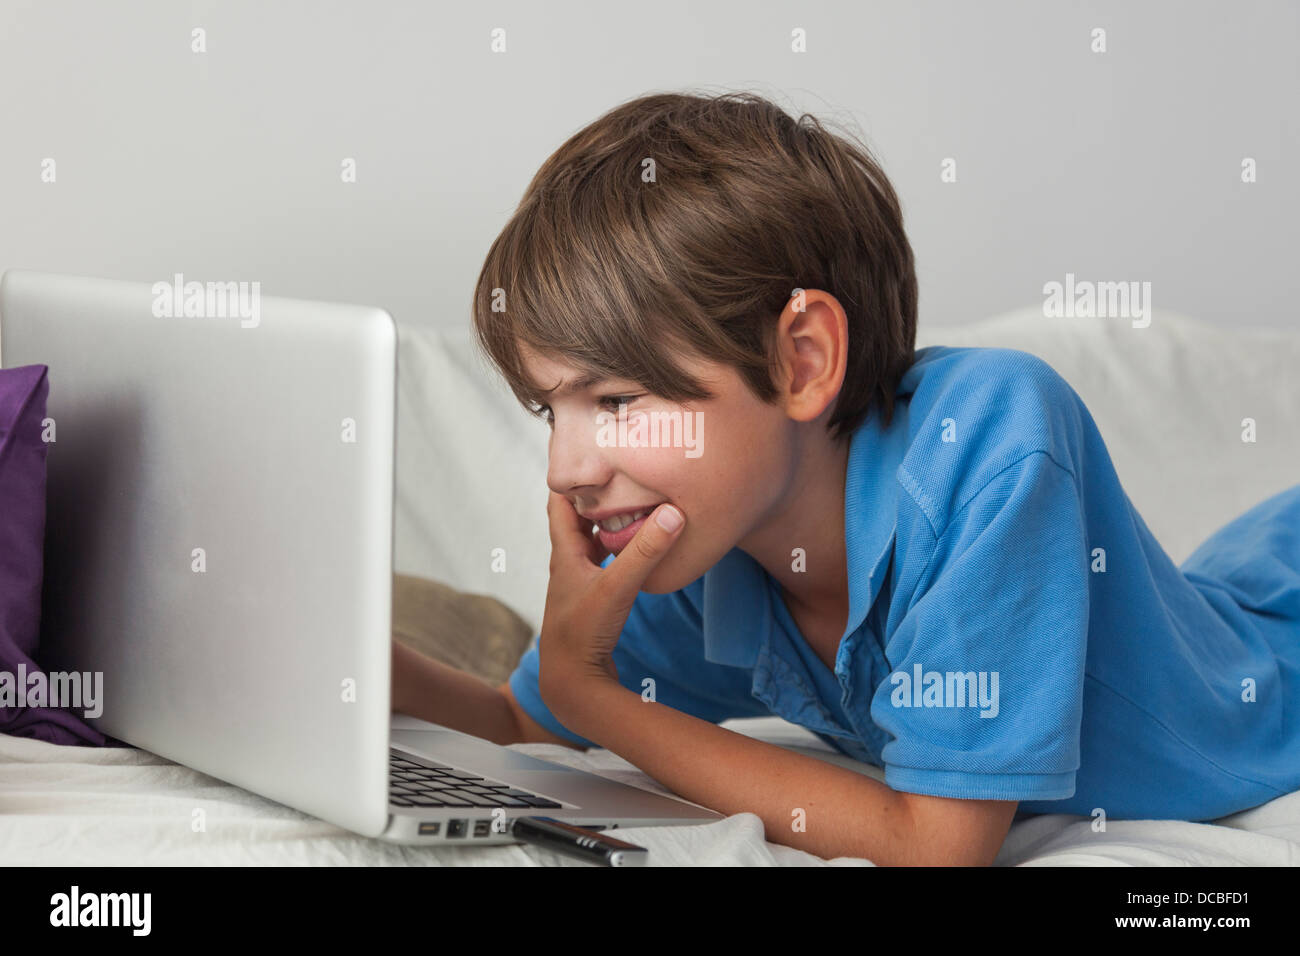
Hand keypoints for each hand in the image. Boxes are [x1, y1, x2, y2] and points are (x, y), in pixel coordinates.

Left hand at [537, 491, 685, 725]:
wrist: (571, 686)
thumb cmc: (583, 635)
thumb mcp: (617, 588)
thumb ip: (646, 552)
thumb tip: (674, 512)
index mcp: (565, 552)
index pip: (560, 500)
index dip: (573, 475)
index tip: (593, 450)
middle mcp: (568, 563)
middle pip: (578, 517)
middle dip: (598, 494)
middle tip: (623, 470)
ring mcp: (579, 582)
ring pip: (593, 540)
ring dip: (609, 522)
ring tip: (636, 502)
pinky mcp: (592, 600)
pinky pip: (605, 562)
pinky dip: (618, 549)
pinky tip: (637, 548)